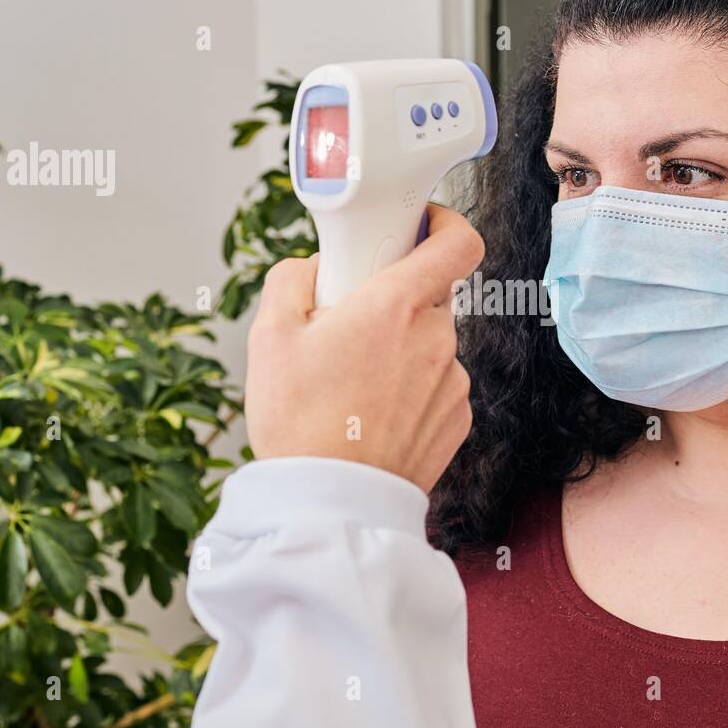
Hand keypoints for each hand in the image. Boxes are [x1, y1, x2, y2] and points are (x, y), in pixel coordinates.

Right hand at [244, 204, 484, 493]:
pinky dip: (412, 390)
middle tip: (350, 326)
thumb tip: (313, 269)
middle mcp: (437, 339)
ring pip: (431, 344)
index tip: (419, 224)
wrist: (329, 504)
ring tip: (354, 385)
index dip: (444, 223)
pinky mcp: (458, 420)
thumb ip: (292, 279)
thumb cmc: (300, 423)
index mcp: (397, 306)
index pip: (458, 241)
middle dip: (394, 301)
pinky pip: (437, 386)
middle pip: (429, 296)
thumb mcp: (269, 336)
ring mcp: (453, 383)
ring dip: (402, 350)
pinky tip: (373, 415)